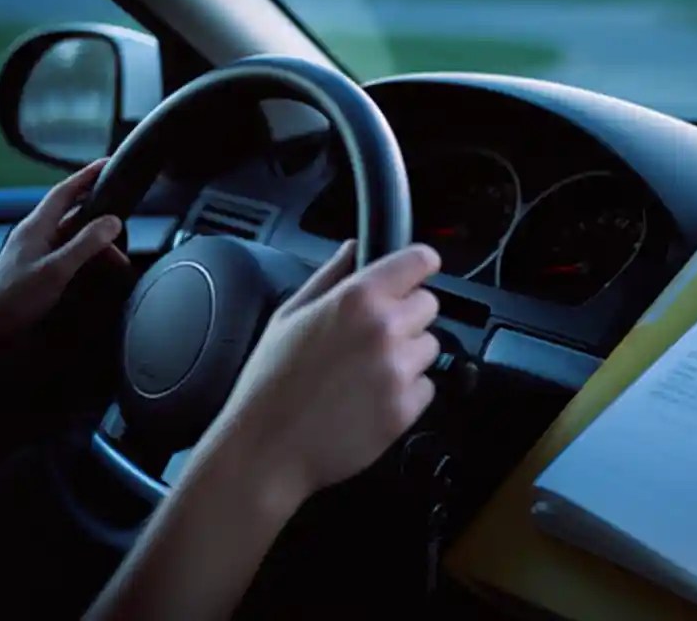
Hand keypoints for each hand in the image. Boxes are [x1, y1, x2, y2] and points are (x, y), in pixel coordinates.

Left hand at [0, 158, 128, 350]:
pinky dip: (87, 261)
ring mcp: (35, 254)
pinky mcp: (38, 273)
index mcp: (35, 227)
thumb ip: (85, 244)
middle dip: (100, 220)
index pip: (64, 192)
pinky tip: (100, 274)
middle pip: (72, 216)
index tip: (107, 164)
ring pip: (73, 239)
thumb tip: (114, 220)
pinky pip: (68, 257)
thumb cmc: (16, 298)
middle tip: (125, 228)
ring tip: (119, 263)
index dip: (86, 176)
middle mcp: (35, 236)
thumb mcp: (56, 269)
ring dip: (96, 247)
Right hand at [207, 240, 441, 503]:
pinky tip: (369, 398)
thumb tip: (354, 248)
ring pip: (430, 347)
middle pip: (430, 305)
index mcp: (357, 298)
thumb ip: (329, 275)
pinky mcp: (406, 409)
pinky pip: (426, 388)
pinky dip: (406, 392)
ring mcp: (399, 370)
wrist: (267, 447)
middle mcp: (385, 329)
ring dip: (408, 355)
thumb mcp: (289, 314)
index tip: (414, 274)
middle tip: (372, 336)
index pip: (420, 261)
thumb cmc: (271, 381)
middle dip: (407, 315)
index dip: (417, 266)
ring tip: (365, 372)